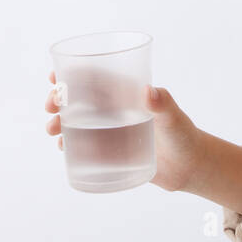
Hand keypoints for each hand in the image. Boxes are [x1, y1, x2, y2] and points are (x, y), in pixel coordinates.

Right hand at [44, 74, 202, 192]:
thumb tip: (148, 92)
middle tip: (50, 105)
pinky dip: (69, 145)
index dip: (73, 73)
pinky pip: (84, 146)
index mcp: (128, 95)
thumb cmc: (185, 136)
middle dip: (59, 98)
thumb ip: (164, 104)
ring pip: (77, 123)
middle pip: (80, 99)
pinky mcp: (111, 153)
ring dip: (59, 122)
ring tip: (52, 130)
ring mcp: (112, 132)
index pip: (96, 78)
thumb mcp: (174, 118)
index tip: (54, 75)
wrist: (190, 167)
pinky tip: (62, 148)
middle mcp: (116, 111)